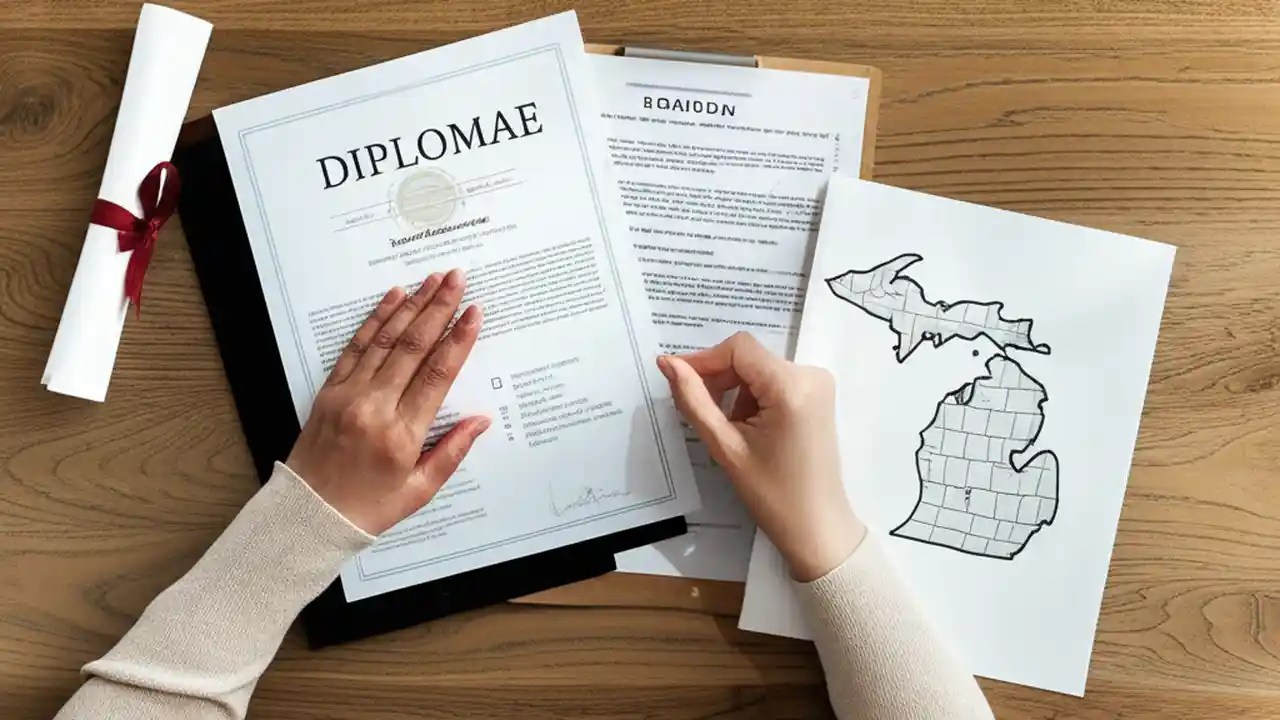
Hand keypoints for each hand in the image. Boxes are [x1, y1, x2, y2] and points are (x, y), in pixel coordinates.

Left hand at [287, 269, 489, 534]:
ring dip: (411, 306)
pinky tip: (393, 299)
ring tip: (432, 280)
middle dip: (438, 308)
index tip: (473, 312)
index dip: (457, 340)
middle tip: (456, 278)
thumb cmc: (368, 508)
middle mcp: (374, 408)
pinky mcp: (329, 391)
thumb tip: (481, 419)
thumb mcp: (420, 490)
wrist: (308, 515)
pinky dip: (375, 320)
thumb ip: (453, 451)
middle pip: (413, 347)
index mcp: (401, 435)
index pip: (437, 375)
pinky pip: (355, 348)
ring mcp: (348, 396)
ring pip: (385, 340)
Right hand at [657, 332, 864, 581]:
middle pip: (749, 357)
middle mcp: (811, 374)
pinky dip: (753, 397)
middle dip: (719, 379)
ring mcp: (818, 384)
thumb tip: (667, 363)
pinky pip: (774, 380)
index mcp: (792, 385)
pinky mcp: (818, 395)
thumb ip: (694, 400)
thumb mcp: (726, 446)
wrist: (816, 526)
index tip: (677, 379)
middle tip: (699, 412)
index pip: (738, 348)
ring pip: (759, 368)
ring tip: (731, 430)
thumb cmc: (772, 494)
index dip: (704, 360)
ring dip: (735, 391)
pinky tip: (749, 428)